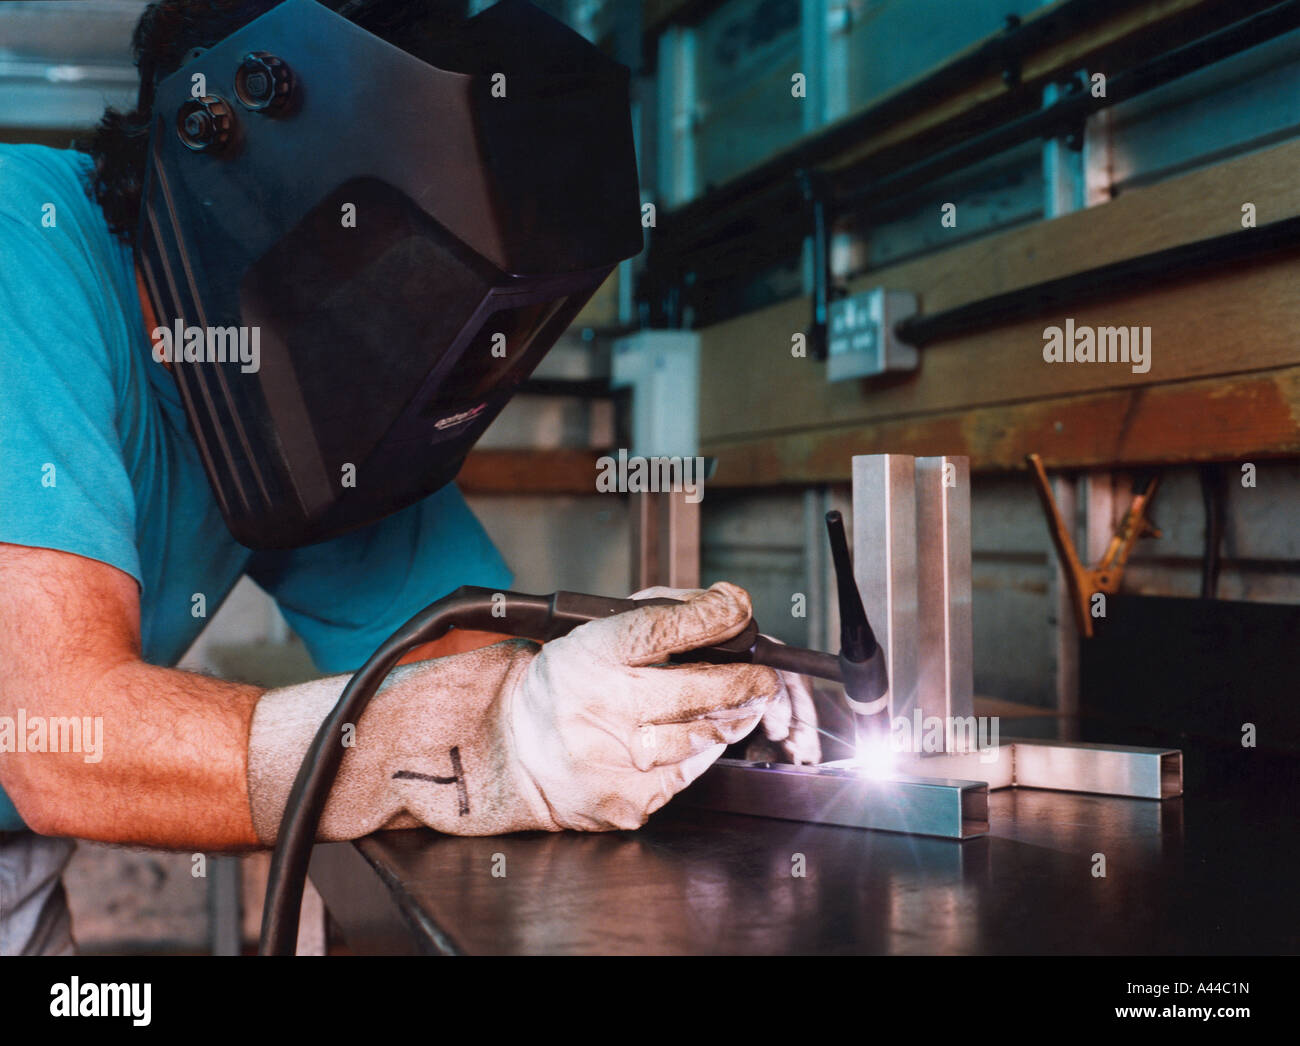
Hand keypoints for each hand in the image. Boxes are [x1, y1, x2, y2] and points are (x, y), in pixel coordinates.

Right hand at [246, 582, 784, 839]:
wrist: (499, 754)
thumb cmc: (550, 687)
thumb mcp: (589, 631)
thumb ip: (652, 617)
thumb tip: (719, 608)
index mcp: (593, 653)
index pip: (671, 626)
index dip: (718, 613)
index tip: (738, 607)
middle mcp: (604, 704)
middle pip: (704, 686)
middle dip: (745, 676)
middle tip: (760, 671)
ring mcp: (616, 758)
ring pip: (705, 736)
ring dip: (729, 718)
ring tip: (733, 705)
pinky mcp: (625, 801)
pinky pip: (688, 777)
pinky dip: (701, 755)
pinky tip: (694, 740)